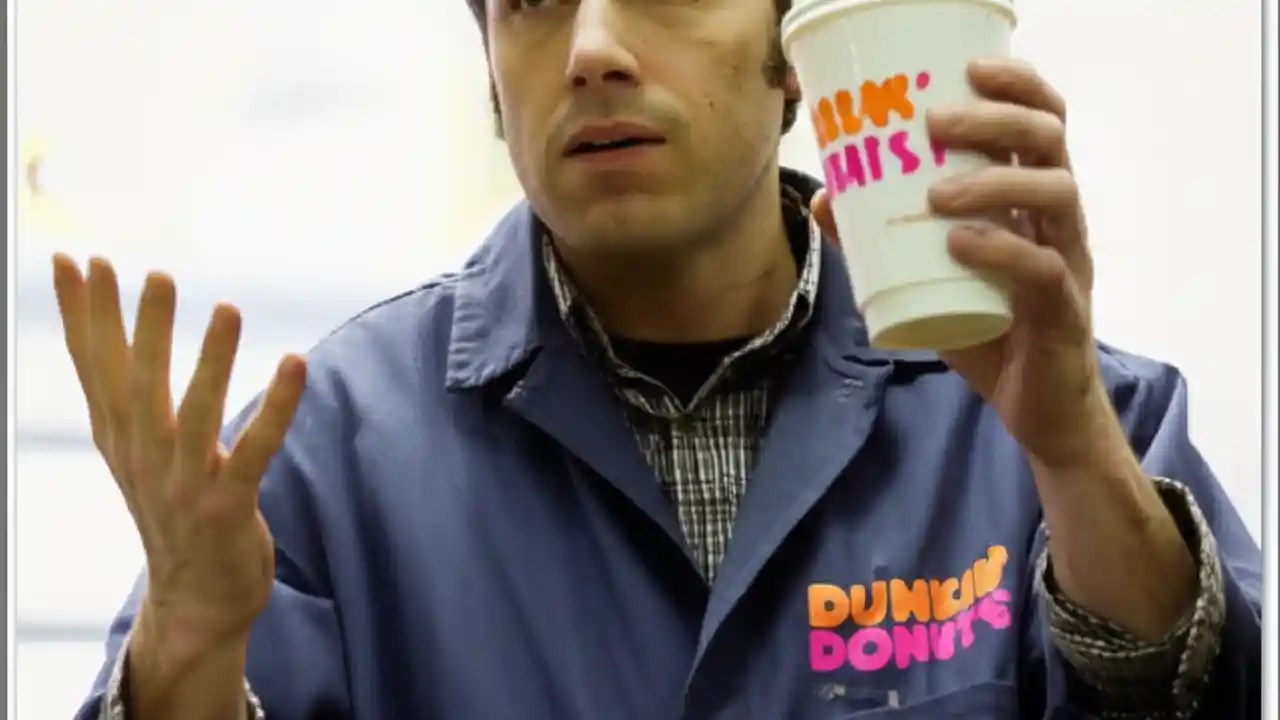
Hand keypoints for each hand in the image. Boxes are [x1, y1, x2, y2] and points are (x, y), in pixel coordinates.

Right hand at [52, 254, 305, 666]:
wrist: (193, 602)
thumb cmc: (173, 513)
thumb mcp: (138, 453)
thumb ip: (130, 397)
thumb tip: (113, 337)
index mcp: (120, 440)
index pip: (93, 366)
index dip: (82, 313)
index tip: (74, 258)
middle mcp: (143, 459)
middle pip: (138, 383)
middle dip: (142, 327)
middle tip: (151, 273)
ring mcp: (183, 485)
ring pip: (193, 414)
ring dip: (211, 360)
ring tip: (226, 307)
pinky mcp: (228, 507)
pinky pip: (256, 451)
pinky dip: (277, 408)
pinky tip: (294, 363)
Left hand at [813, 58, 1123, 469]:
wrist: (1036, 412)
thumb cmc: (989, 333)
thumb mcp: (928, 281)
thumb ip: (881, 242)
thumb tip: (826, 199)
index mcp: (1034, 201)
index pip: (1043, 122)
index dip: (1017, 86)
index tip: (967, 68)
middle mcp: (1060, 221)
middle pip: (1050, 141)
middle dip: (994, 119)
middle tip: (935, 122)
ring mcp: (1069, 263)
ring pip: (1057, 194)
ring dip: (993, 182)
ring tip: (935, 192)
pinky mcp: (1066, 311)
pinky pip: (1045, 268)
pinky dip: (1000, 249)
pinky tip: (959, 243)